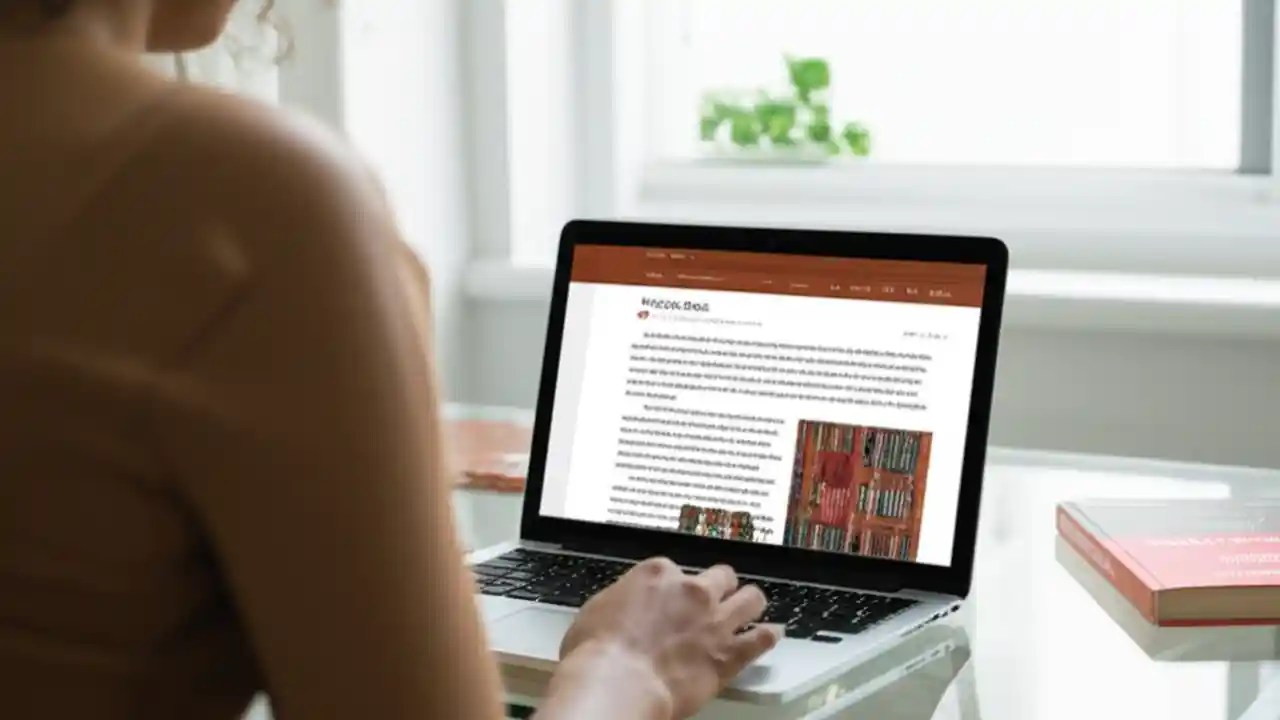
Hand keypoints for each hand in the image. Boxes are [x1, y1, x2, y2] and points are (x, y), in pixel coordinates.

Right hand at [558, 557, 781, 718]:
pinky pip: (761, 639)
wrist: (617, 682)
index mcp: (657, 574)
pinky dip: (768, 636)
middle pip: (721, 577)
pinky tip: (772, 634)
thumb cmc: (597, 652)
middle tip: (715, 598)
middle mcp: (692, 591)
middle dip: (719, 586)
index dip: (674, 586)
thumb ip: (620, 603)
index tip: (672, 597)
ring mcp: (715, 621)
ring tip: (752, 607)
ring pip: (751, 599)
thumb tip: (621, 609)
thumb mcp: (596, 611)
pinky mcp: (729, 654)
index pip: (674, 569)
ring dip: (750, 603)